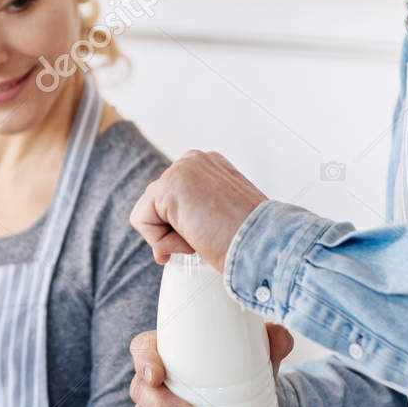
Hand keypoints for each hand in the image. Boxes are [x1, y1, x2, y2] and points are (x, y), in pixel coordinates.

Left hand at [129, 150, 267, 268]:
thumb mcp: (227, 213)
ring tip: (204, 237)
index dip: (182, 226)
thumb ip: (201, 208)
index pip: (174, 198)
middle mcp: (194, 160)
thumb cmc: (252, 239)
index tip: (206, 237)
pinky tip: (194, 239)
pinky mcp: (167, 186)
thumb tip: (179, 223)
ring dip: (173, 238)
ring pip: (148, 214)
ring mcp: (180, 170)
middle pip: (157, 204)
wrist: (265, 246)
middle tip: (205, 239)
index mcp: (210, 164)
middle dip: (174, 231)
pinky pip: (142, 221)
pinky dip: (163, 241)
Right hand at [129, 323, 292, 406]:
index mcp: (167, 351)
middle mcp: (152, 380)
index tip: (158, 375)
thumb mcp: (255, 356)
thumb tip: (282, 336)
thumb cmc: (239, 371)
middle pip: (142, 391)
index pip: (142, 349)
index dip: (143, 361)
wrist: (244, 405)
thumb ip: (270, 341)